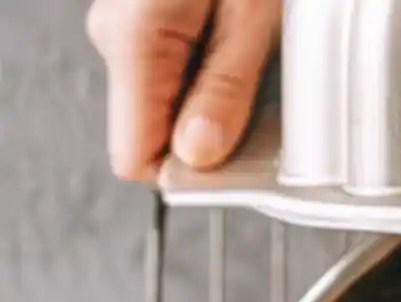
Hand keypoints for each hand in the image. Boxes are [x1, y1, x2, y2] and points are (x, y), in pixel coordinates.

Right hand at [87, 0, 280, 181]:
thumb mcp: (250, 14)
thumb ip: (224, 88)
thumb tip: (200, 154)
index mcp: (133, 41)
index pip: (136, 159)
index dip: (192, 173)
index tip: (242, 162)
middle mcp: (120, 40)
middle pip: (158, 136)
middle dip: (216, 134)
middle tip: (266, 100)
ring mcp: (132, 34)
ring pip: (173, 110)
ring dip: (222, 103)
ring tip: (262, 60)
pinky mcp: (153, 27)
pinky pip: (181, 80)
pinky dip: (220, 78)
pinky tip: (250, 47)